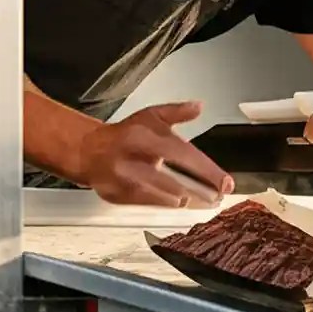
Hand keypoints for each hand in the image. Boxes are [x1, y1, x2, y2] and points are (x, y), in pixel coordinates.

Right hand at [78, 102, 233, 207]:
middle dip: (201, 193)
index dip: (207, 171)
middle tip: (217, 196)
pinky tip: (179, 202)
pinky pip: (150, 204)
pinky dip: (167, 204)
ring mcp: (124, 180)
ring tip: (202, 200)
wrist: (88, 150)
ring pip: (164, 198)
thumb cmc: (123, 135)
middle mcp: (133, 158)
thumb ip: (176, 112)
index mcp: (144, 136)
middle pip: (176, 183)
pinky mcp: (118, 196)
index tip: (225, 182)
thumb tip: (198, 107)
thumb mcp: (150, 116)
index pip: (183, 155)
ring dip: (187, 201)